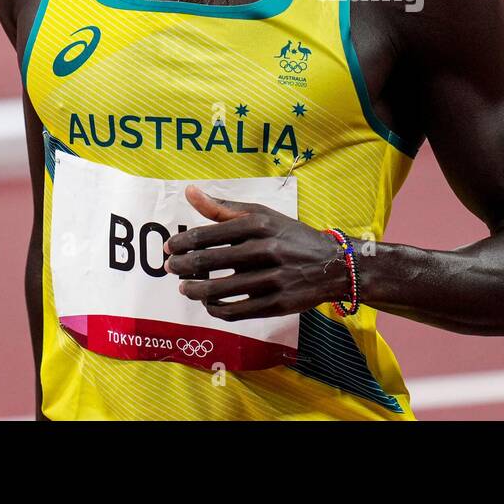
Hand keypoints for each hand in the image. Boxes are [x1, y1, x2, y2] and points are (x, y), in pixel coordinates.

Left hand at [163, 186, 348, 320]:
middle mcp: (265, 249)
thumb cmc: (290, 236)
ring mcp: (271, 279)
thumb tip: (190, 191)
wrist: (332, 264)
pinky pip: (235, 311)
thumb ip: (224, 207)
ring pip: (219, 290)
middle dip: (183, 266)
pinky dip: (215, 309)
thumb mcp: (262, 215)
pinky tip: (209, 303)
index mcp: (259, 224)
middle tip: (171, 268)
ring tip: (184, 288)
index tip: (171, 247)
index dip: (184, 242)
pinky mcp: (276, 304)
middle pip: (209, 262)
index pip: (209, 234)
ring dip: (194, 290)